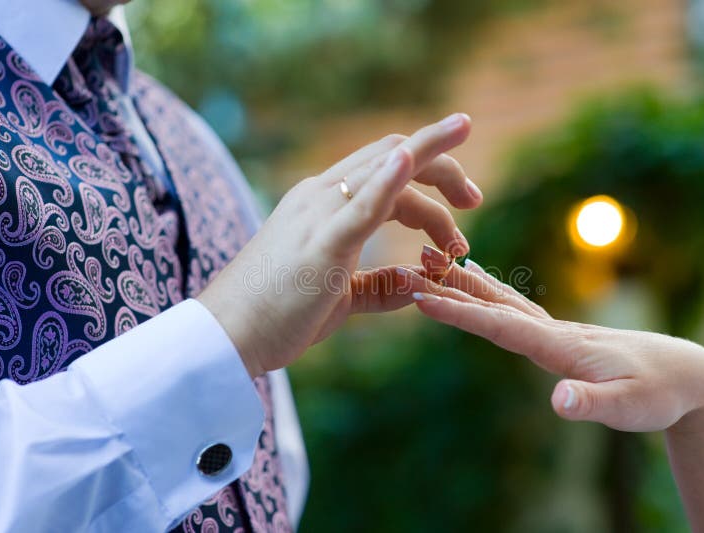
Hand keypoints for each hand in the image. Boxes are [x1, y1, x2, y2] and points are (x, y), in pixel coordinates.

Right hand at [198, 114, 482, 376]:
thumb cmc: (278, 315)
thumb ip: (379, 286)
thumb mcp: (341, 296)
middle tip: (475, 201)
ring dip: (438, 179)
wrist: (228, 337)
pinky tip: (411, 158)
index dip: (431, 177)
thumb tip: (418, 284)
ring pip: (388, 168)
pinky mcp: (321, 242)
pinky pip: (360, 204)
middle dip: (445, 169)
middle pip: (397, 156)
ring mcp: (320, 213)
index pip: (387, 167)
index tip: (463, 209)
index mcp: (325, 204)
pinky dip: (389, 179)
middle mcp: (322, 195)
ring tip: (467, 221)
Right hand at [397, 253, 703, 431]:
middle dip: (450, 286)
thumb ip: (592, 404)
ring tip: (430, 260)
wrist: (687, 371)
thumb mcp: (630, 408)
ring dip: (463, 281)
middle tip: (410, 266)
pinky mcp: (557, 334)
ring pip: (500, 298)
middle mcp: (553, 329)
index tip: (423, 298)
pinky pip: (512, 306)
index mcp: (561, 345)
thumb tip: (557, 401)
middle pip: (493, 302)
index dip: (461, 312)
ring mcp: (555, 328)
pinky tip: (475, 279)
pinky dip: (486, 289)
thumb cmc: (660, 394)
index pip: (501, 325)